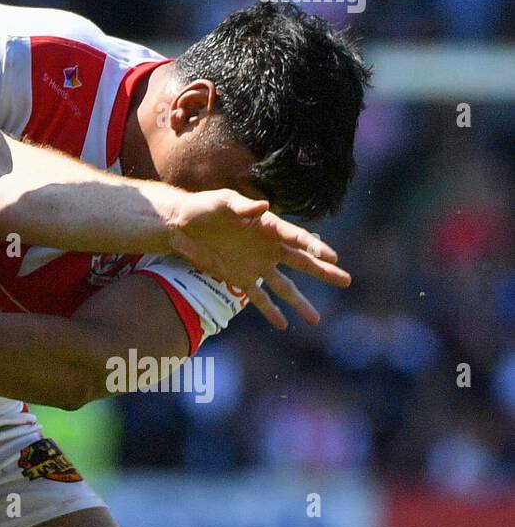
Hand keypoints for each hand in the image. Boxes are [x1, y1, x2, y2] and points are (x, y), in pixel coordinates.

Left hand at [167, 190, 349, 330]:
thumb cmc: (204, 207)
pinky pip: (258, 298)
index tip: (332, 257)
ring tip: (315, 319)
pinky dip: (270, 311)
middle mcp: (267, 248)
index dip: (315, 246)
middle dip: (323, 272)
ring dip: (299, 302)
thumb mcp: (222, 202)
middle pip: (301, 262)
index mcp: (268, 226)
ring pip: (284, 287)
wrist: (180, 224)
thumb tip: (263, 206)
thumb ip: (242, 207)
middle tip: (346, 280)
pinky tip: (283, 324)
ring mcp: (256, 265)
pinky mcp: (239, 278)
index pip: (296, 237)